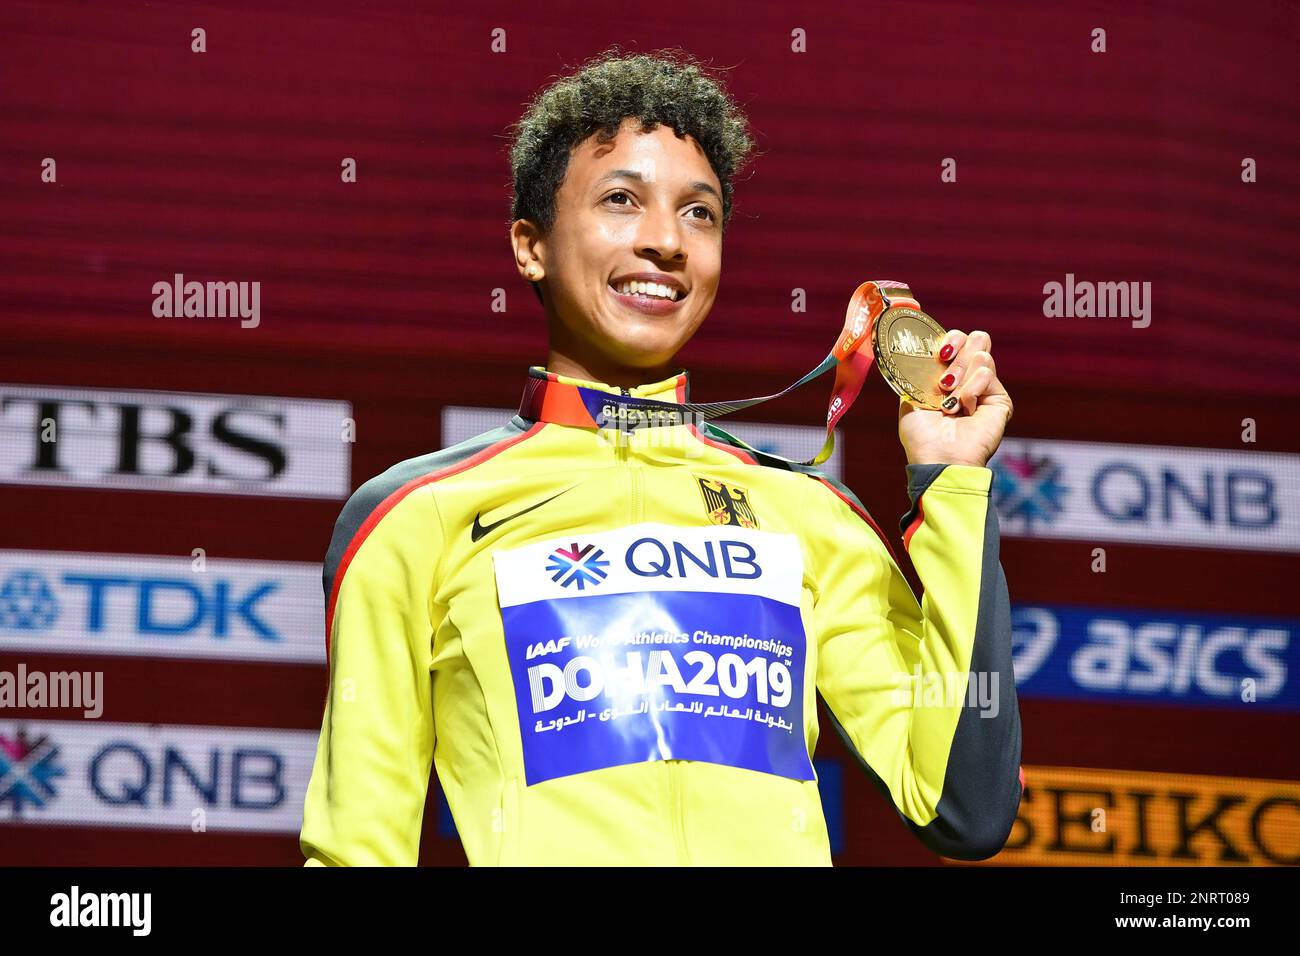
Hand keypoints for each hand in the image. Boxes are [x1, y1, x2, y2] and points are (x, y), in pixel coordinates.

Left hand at [897, 329, 1012, 467]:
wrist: (938, 458)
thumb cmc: (921, 435)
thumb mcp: (910, 397)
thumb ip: (919, 371)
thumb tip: (926, 349)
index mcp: (947, 374)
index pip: (956, 339)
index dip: (949, 340)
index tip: (938, 353)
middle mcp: (968, 378)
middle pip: (976, 338)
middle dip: (957, 350)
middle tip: (944, 377)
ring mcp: (985, 388)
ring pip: (982, 354)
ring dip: (960, 376)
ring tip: (950, 402)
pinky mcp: (999, 399)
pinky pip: (986, 374)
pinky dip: (970, 390)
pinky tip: (964, 409)